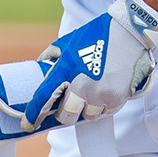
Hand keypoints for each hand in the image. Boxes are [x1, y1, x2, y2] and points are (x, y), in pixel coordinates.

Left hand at [23, 0, 157, 128]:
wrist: (129, 31)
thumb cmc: (98, 34)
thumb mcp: (69, 41)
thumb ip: (52, 57)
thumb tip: (41, 68)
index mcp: (65, 69)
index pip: (43, 99)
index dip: (32, 115)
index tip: (28, 124)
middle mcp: (81, 85)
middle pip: (66, 116)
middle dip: (66, 111)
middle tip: (70, 102)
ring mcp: (100, 93)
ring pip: (88, 116)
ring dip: (88, 107)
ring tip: (93, 91)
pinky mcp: (117, 97)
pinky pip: (107, 111)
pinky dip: (105, 104)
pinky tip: (107, 89)